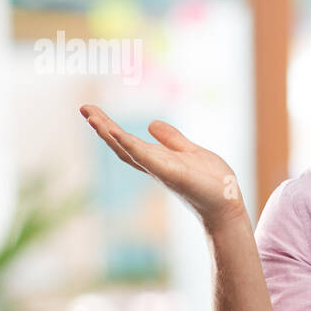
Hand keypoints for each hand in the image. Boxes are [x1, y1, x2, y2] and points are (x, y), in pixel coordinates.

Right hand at [79, 104, 248, 232]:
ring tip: (92, 117)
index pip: (127, 141)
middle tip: (83, 107)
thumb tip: (151, 123)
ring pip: (129, 151)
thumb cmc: (211, 181)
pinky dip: (132, 147)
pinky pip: (148, 159)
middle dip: (102, 127)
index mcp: (157, 159)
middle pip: (121, 145)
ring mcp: (160, 170)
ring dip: (110, 134)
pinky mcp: (172, 174)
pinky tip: (118, 135)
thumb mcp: (189, 151)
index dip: (109, 127)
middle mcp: (154, 165)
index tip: (92, 111)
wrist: (227, 203)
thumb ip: (171, 139)